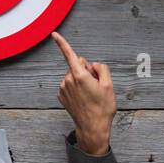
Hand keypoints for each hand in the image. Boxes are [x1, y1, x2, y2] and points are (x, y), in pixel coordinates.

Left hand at [51, 32, 116, 154]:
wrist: (92, 128)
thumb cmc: (102, 108)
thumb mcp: (109, 85)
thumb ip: (101, 69)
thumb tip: (93, 65)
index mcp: (80, 75)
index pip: (70, 54)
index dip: (62, 42)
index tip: (54, 34)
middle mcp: (68, 80)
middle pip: (77, 65)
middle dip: (86, 70)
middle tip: (96, 85)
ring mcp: (63, 89)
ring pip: (73, 75)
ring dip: (81, 80)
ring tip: (90, 94)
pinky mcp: (61, 96)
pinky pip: (69, 85)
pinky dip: (76, 88)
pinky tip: (84, 98)